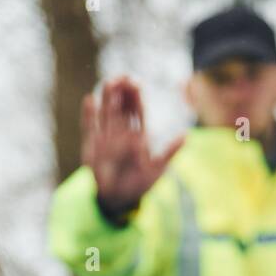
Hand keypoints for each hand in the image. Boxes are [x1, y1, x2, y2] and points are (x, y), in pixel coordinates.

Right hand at [80, 76, 182, 214]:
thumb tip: (185, 136)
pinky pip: (90, 127)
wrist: (119, 198)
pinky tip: (89, 99)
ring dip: (108, 98)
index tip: (136, 83)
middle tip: (123, 77)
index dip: (137, 97)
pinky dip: (89, 114)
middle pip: (123, 108)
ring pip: (108, 114)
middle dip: (123, 93)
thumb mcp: (157, 169)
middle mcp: (122, 133)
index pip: (138, 112)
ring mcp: (106, 138)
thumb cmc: (139, 184)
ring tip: (109, 82)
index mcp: (138, 136)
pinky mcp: (93, 145)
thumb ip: (169, 152)